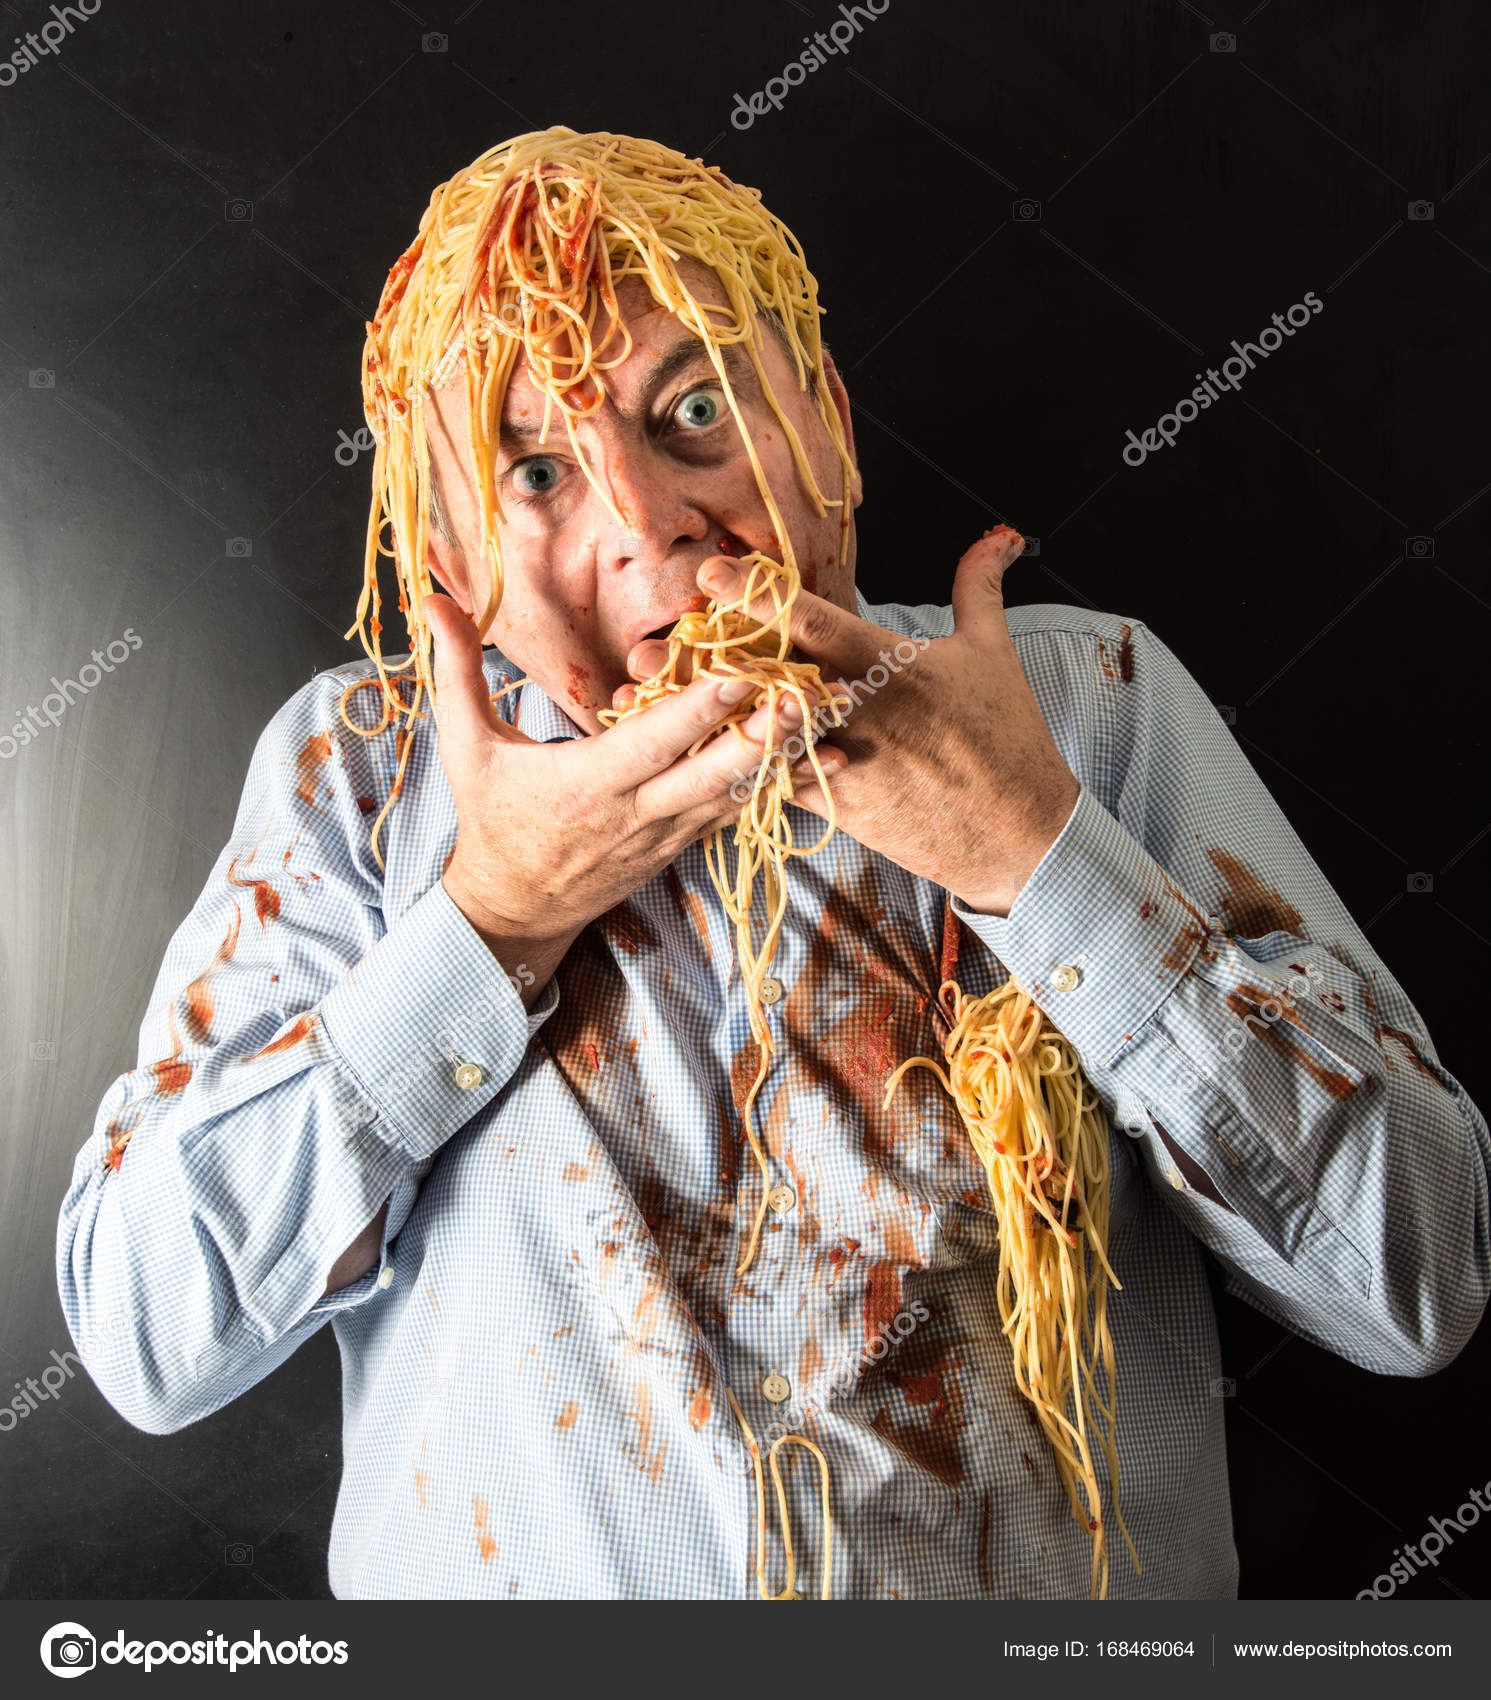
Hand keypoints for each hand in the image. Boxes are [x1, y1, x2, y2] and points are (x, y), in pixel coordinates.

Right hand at [423, 595, 807, 995]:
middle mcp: (638, 811)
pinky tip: (824, 762)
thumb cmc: (491, 817)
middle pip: (714, 771)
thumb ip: (457, 670)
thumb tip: (433, 598)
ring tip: (839, 720)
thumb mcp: (466, 745)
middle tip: (817, 694)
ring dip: (789, 757)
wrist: (516, 906)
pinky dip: (779, 786)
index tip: (744, 673)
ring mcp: (667, 833)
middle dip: (768, 733)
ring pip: (738, 793)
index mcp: (589, 782)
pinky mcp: (683, 844)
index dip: (702, 709)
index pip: (654, 741)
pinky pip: (736, 812)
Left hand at [633, 527, 1079, 917]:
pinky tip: (687, 760)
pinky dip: (734, 772)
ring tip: (649, 706)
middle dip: (711, 661)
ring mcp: (846, 764)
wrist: (1020, 835)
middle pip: (773, 678)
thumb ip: (980, 587)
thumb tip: (1000, 534)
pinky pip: (778, 787)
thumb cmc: (1008, 739)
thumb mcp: (994, 654)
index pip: (816, 623)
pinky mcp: (839, 807)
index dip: (760, 597)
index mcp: (894, 666)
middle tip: (656, 645)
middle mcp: (862, 712)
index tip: (711, 572)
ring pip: (764, 739)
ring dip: (707, 721)